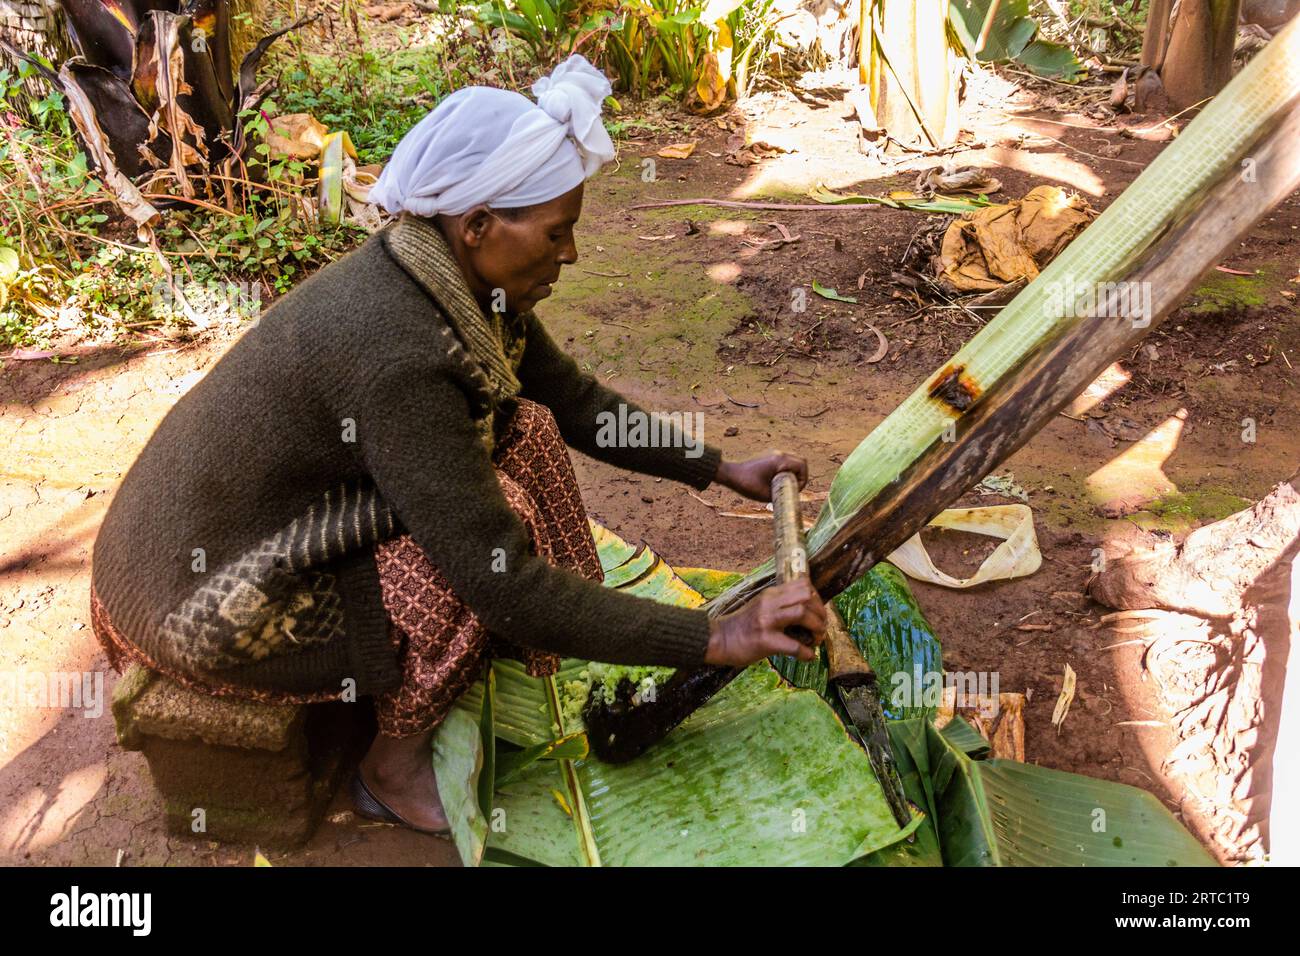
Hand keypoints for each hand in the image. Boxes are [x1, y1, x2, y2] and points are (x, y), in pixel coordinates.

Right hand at [704, 579, 826, 666]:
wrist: (718, 640)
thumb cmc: (741, 626)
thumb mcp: (760, 606)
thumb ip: (779, 604)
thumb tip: (805, 610)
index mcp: (770, 594)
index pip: (802, 585)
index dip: (816, 598)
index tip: (818, 611)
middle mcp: (769, 604)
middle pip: (806, 596)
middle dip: (820, 611)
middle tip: (821, 626)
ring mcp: (767, 621)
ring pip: (802, 613)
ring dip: (817, 627)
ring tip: (817, 639)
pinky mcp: (765, 641)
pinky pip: (794, 646)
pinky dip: (806, 652)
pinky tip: (808, 656)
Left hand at [715, 452, 807, 501]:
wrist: (730, 474)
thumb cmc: (746, 484)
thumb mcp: (766, 494)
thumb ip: (782, 495)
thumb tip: (791, 498)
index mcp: (779, 461)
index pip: (802, 466)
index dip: (803, 479)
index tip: (796, 490)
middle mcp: (778, 454)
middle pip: (800, 462)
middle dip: (800, 476)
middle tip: (793, 488)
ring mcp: (774, 453)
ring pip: (793, 461)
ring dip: (793, 473)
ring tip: (786, 485)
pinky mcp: (769, 457)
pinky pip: (785, 462)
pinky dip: (786, 471)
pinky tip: (778, 481)